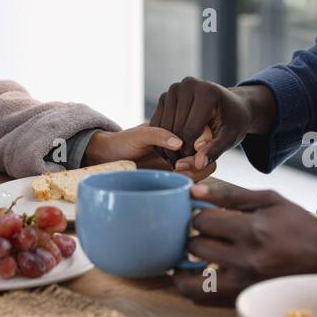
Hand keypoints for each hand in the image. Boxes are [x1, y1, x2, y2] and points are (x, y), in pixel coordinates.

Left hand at [83, 125, 217, 181]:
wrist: (109, 159)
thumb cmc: (123, 142)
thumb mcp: (139, 135)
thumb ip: (158, 135)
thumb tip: (179, 142)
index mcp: (179, 132)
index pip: (203, 136)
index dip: (204, 143)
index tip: (194, 149)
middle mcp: (183, 149)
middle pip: (207, 156)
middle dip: (201, 162)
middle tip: (181, 166)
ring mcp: (180, 165)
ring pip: (202, 171)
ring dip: (195, 174)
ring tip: (176, 173)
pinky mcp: (173, 180)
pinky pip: (188, 183)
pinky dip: (186, 184)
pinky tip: (174, 182)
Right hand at [150, 77, 272, 170]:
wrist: (230, 106)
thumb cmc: (232, 122)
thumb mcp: (230, 138)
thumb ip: (214, 150)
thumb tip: (198, 164)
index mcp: (206, 91)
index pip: (191, 129)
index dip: (192, 151)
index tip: (199, 159)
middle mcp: (188, 84)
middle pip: (176, 128)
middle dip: (182, 149)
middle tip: (192, 158)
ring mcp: (174, 89)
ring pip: (164, 127)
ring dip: (172, 145)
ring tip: (187, 153)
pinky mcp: (165, 95)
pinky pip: (158, 124)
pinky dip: (164, 139)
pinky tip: (178, 146)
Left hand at [170, 183, 316, 305]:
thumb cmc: (297, 225)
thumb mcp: (269, 200)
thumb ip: (231, 195)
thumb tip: (194, 192)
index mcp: (253, 229)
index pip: (204, 221)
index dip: (198, 214)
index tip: (204, 214)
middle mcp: (247, 259)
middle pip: (196, 247)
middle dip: (194, 236)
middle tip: (201, 233)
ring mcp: (245, 283)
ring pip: (193, 281)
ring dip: (187, 265)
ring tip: (192, 255)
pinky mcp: (245, 297)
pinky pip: (206, 297)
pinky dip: (197, 285)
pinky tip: (199, 273)